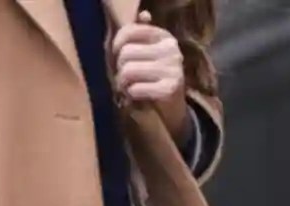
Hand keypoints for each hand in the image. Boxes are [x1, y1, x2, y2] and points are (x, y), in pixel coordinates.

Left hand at [111, 11, 190, 143]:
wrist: (174, 106)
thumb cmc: (155, 76)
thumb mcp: (151, 52)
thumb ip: (144, 34)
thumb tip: (144, 14)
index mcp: (164, 36)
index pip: (131, 31)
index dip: (117, 44)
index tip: (116, 55)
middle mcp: (171, 49)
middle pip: (126, 53)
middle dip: (119, 68)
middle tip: (123, 77)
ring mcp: (173, 69)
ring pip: (128, 71)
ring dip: (122, 83)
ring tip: (127, 87)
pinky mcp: (170, 89)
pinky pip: (136, 89)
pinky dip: (131, 94)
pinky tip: (136, 95)